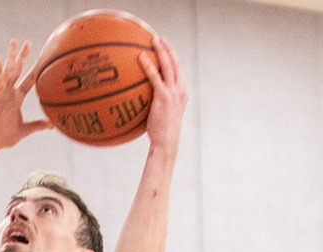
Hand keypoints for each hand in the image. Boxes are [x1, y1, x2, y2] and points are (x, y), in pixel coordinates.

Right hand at [0, 40, 48, 152]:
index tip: (42, 58)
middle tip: (29, 42)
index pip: (30, 80)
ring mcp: (2, 92)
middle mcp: (10, 92)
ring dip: (11, 57)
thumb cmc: (4, 136)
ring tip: (14, 42)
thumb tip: (52, 125)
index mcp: (17, 98)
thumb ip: (37, 125)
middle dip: (23, 56)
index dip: (36, 69)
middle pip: (18, 70)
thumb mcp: (25, 130)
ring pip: (8, 71)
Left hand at [139, 36, 186, 152]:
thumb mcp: (161, 114)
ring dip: (161, 50)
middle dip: (169, 48)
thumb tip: (140, 97)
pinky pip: (156, 77)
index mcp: (182, 93)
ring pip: (169, 65)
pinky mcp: (164, 97)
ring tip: (152, 40)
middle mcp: (180, 90)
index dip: (173, 56)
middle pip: (176, 63)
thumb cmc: (160, 133)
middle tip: (159, 38)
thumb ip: (156, 103)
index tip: (165, 46)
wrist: (166, 143)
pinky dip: (149, 65)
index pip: (179, 70)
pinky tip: (141, 57)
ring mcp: (174, 93)